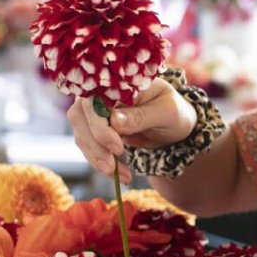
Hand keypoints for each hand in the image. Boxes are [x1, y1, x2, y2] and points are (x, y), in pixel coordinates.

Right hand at [67, 77, 198, 183]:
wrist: (176, 126)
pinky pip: (89, 147)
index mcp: (120, 82)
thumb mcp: (166, 112)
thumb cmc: (174, 112)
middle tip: (113, 166)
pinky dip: (100, 163)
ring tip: (122, 175)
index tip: (118, 147)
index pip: (96, 97)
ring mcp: (95, 112)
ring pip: (82, 134)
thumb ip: (141, 116)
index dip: (100, 123)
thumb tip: (114, 121)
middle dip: (95, 145)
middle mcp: (102, 93)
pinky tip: (120, 175)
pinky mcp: (95, 131)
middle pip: (80, 116)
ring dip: (97, 158)